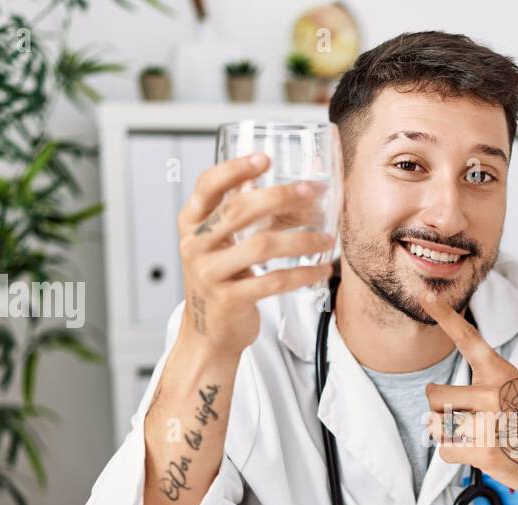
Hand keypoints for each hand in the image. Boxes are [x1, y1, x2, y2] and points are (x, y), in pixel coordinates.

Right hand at [176, 152, 334, 358]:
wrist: (208, 333)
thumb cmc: (221, 281)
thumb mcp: (219, 244)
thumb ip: (241, 216)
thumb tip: (286, 186)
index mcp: (191, 224)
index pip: (207, 186)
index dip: (234, 168)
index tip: (264, 158)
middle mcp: (195, 245)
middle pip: (240, 210)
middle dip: (280, 197)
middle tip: (312, 192)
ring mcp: (210, 273)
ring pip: (262, 246)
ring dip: (301, 239)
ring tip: (326, 238)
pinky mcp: (230, 300)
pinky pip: (274, 281)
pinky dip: (303, 274)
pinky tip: (321, 270)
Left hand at [421, 291, 517, 493]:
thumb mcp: (507, 387)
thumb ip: (476, 383)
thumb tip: (430, 401)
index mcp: (499, 372)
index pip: (468, 339)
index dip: (445, 315)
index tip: (425, 293)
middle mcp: (494, 393)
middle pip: (434, 396)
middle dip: (438, 410)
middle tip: (464, 417)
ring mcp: (491, 422)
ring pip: (436, 426)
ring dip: (449, 433)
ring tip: (477, 434)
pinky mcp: (486, 450)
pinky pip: (445, 449)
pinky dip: (456, 453)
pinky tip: (479, 451)